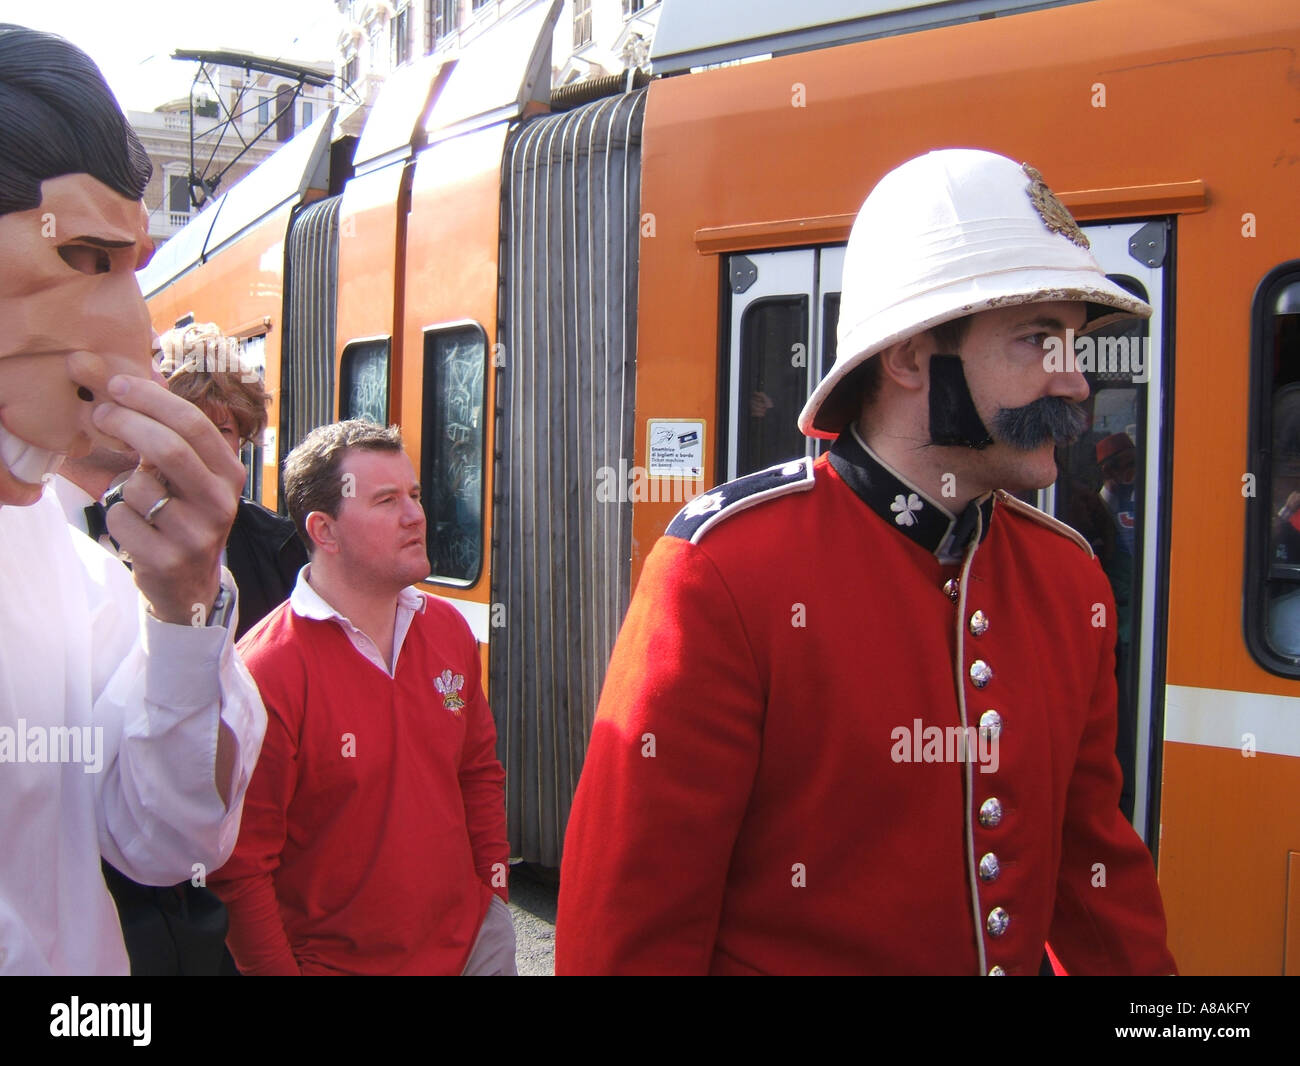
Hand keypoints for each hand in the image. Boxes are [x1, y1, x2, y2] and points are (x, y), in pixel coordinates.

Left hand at [88, 373, 243, 624]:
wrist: (191, 584)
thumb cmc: (185, 515)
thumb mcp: (193, 475)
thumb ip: (174, 433)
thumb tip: (140, 374)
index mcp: (231, 474)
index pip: (194, 424)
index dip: (153, 399)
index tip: (118, 384)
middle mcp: (221, 503)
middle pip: (169, 449)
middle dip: (127, 423)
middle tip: (100, 413)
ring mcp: (197, 534)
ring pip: (138, 487)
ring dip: (124, 487)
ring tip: (139, 502)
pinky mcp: (168, 559)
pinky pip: (121, 519)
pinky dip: (117, 517)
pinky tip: (136, 529)